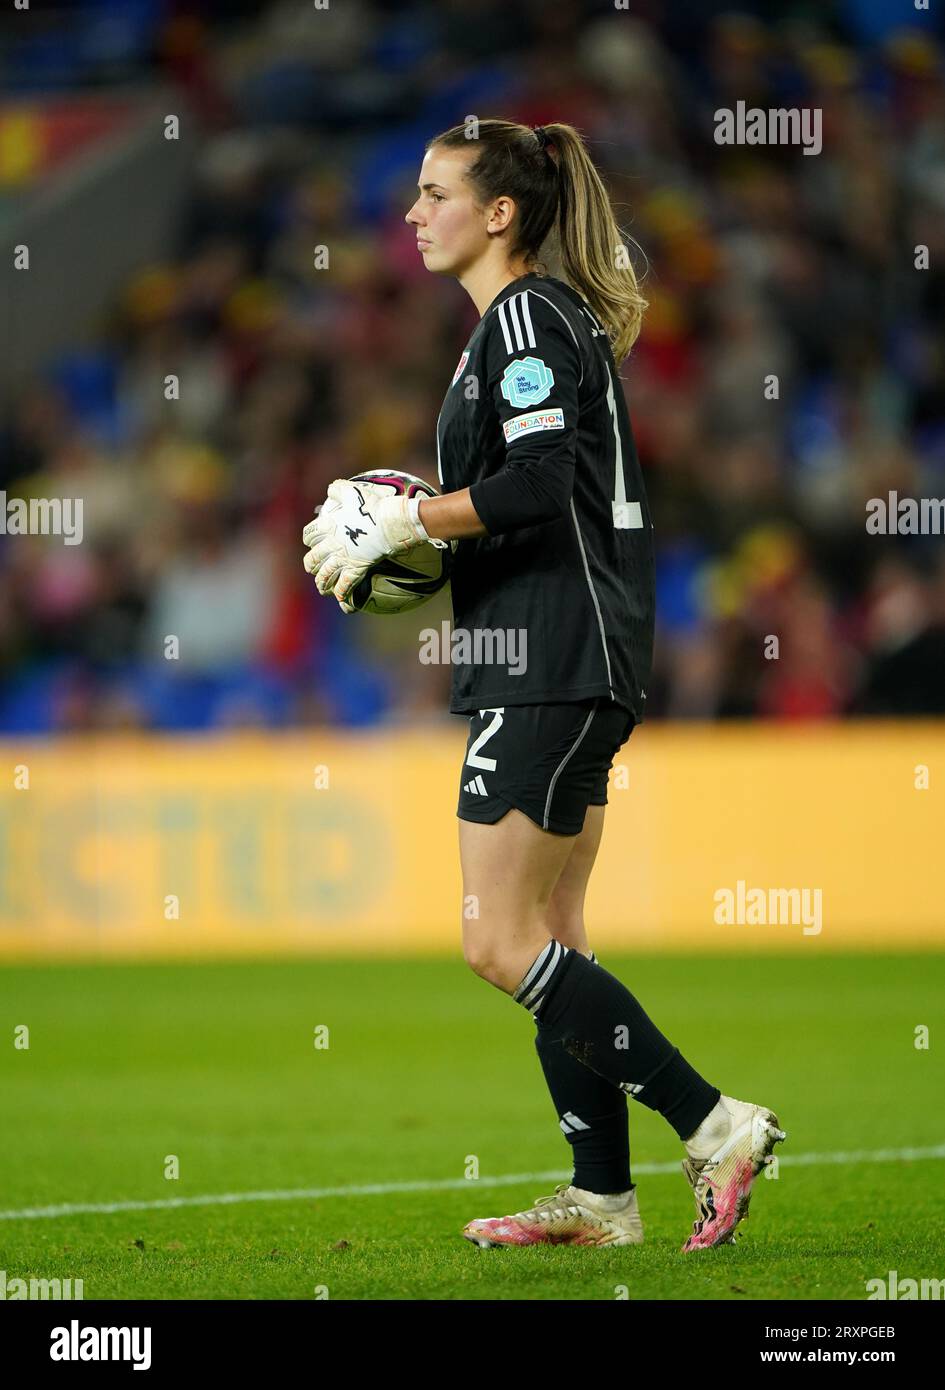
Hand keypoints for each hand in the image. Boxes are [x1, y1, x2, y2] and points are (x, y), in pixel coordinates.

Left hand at [301, 478, 428, 608]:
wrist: (389, 521)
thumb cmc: (372, 505)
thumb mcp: (351, 491)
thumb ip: (338, 489)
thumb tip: (331, 489)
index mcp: (326, 527)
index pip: (308, 536)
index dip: (309, 539)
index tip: (312, 541)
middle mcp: (331, 546)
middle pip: (311, 561)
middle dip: (311, 565)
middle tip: (314, 567)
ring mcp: (342, 559)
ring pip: (324, 577)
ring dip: (322, 584)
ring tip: (323, 588)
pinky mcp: (356, 569)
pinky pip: (345, 587)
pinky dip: (344, 595)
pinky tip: (344, 603)